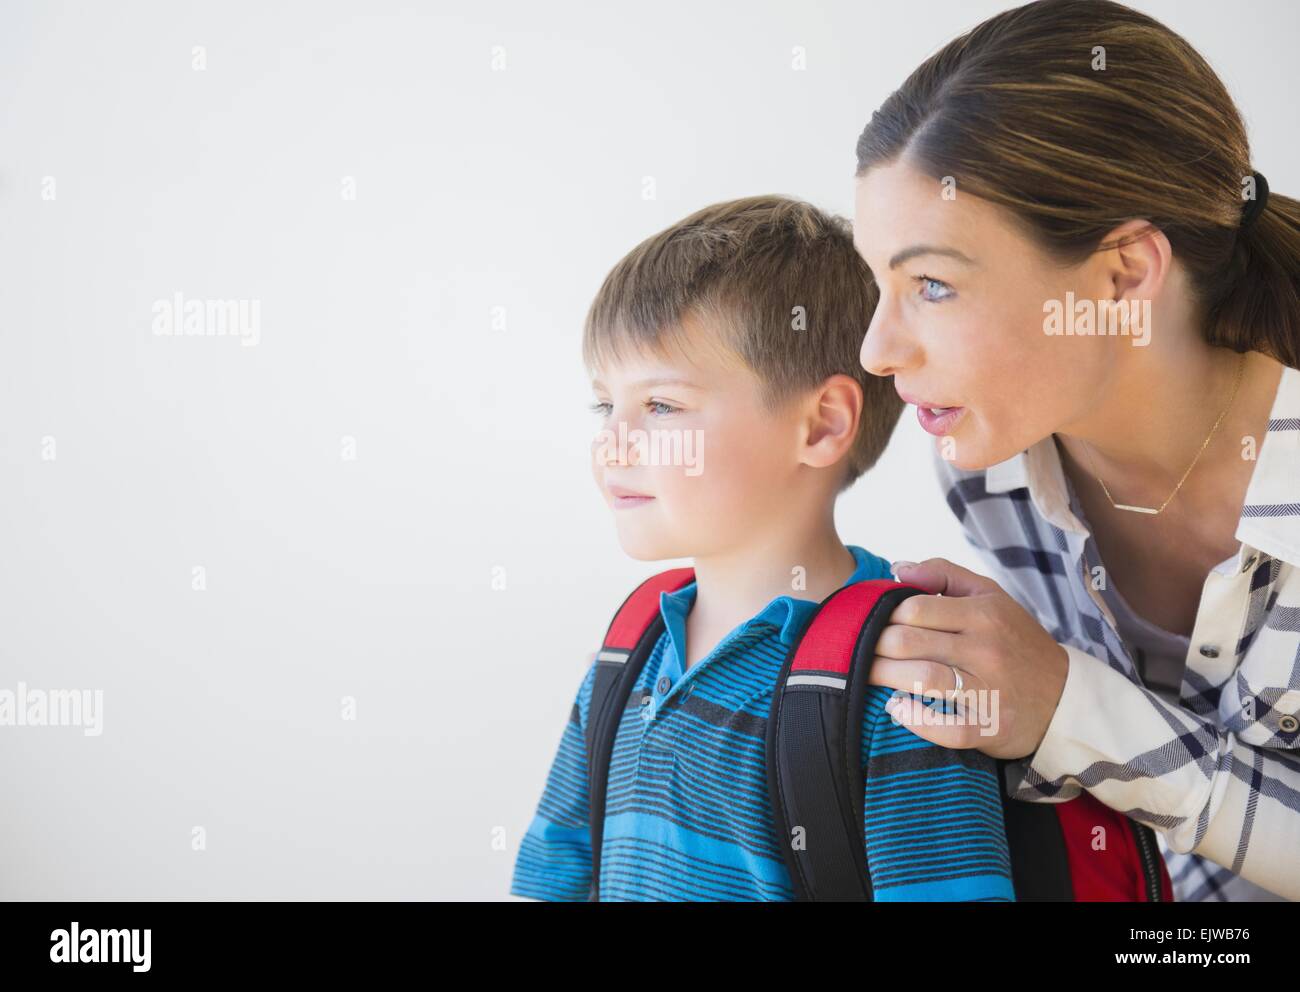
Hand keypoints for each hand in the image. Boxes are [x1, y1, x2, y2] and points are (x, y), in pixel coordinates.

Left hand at [870, 557, 1068, 758]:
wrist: (1065, 697)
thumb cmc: (1016, 641)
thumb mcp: (991, 597)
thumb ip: (944, 575)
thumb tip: (897, 568)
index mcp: (984, 614)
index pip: (914, 608)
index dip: (885, 615)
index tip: (875, 624)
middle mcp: (987, 649)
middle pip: (909, 642)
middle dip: (874, 646)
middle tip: (861, 651)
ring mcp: (990, 691)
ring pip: (921, 679)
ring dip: (884, 677)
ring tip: (871, 675)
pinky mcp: (990, 727)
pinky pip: (945, 728)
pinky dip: (914, 720)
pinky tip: (896, 709)